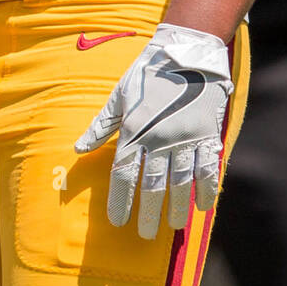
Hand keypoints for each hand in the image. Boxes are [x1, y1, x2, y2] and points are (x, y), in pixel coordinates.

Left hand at [75, 22, 233, 238]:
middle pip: (151, 184)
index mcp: (134, 128)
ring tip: (171, 226)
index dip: (120, 199)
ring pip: (180, 181)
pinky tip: (202, 206)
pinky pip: (207, 168)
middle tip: (145, 235)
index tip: (117, 221)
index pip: (123, 173)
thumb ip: (101, 125)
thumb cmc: (148, 73)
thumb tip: (79, 149)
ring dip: (175, 207)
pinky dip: (206, 189)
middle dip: (147, 212)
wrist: (186, 50)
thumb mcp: (119, 95)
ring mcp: (185, 136)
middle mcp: (158, 136)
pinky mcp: (207, 132)